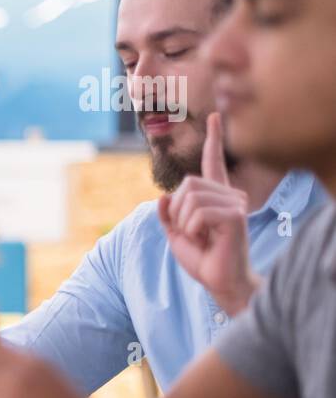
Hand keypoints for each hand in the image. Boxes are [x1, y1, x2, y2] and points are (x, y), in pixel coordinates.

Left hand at [157, 112, 258, 315]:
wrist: (220, 281)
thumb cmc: (203, 259)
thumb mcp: (177, 234)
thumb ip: (168, 215)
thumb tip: (162, 197)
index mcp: (216, 196)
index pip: (213, 162)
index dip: (214, 139)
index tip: (216, 116)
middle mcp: (230, 195)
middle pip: (187, 184)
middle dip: (177, 211)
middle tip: (190, 232)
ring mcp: (235, 204)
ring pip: (190, 197)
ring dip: (184, 222)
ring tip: (199, 237)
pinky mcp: (235, 216)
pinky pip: (197, 212)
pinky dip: (191, 229)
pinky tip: (205, 240)